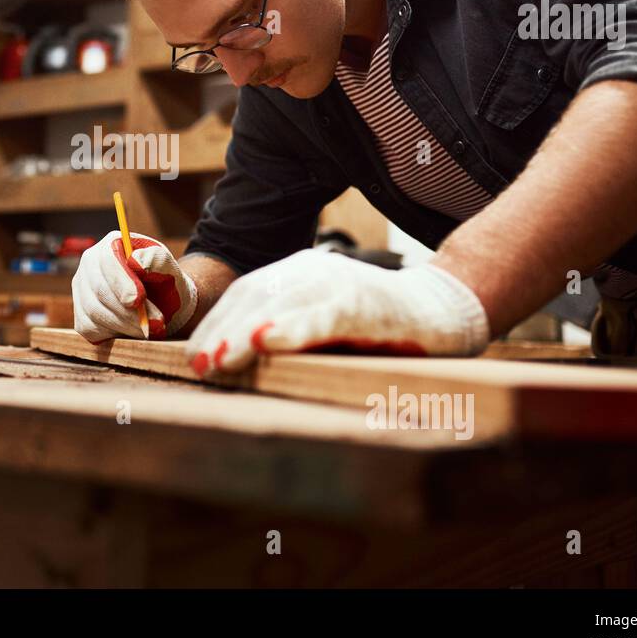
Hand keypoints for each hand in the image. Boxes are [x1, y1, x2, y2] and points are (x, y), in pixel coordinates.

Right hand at [72, 230, 197, 342]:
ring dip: (125, 325)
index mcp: (112, 244)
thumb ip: (158, 260)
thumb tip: (136, 261)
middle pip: (99, 289)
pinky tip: (132, 331)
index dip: (121, 282)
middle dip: (128, 311)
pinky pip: (89, 328)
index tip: (139, 300)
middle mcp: (90, 263)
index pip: (107, 260)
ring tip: (149, 329)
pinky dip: (113, 334)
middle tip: (155, 324)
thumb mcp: (170, 269)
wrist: (162, 304)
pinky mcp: (81, 313)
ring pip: (94, 311)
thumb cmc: (166, 283)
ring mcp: (82, 288)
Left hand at [185, 248, 489, 375]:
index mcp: (297, 274)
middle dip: (221, 332)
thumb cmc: (377, 325)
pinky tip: (267, 342)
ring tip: (218, 360)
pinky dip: (292, 329)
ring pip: (279, 305)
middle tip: (197, 365)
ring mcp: (337, 285)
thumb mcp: (321, 321)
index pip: (244, 295)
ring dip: (243, 334)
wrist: (443, 308)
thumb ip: (284, 329)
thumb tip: (232, 360)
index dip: (216, 324)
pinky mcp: (364, 304)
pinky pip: (322, 316)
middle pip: (254, 298)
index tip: (193, 356)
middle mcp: (311, 272)